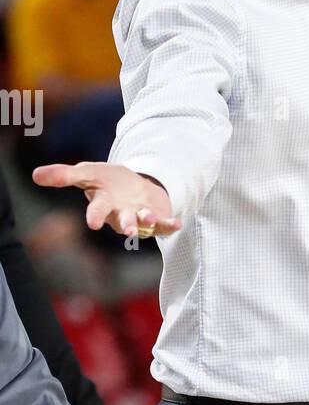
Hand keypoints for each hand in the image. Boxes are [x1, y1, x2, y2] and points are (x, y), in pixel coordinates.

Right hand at [32, 162, 180, 237]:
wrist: (135, 186)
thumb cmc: (108, 181)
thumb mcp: (88, 173)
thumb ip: (64, 175)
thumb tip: (35, 174)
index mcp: (104, 203)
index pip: (97, 209)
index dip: (95, 215)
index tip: (92, 223)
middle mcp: (121, 214)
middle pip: (122, 221)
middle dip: (124, 225)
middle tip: (127, 231)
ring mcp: (139, 218)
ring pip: (143, 224)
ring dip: (147, 222)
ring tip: (149, 218)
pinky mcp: (157, 219)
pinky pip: (163, 225)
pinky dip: (169, 225)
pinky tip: (178, 224)